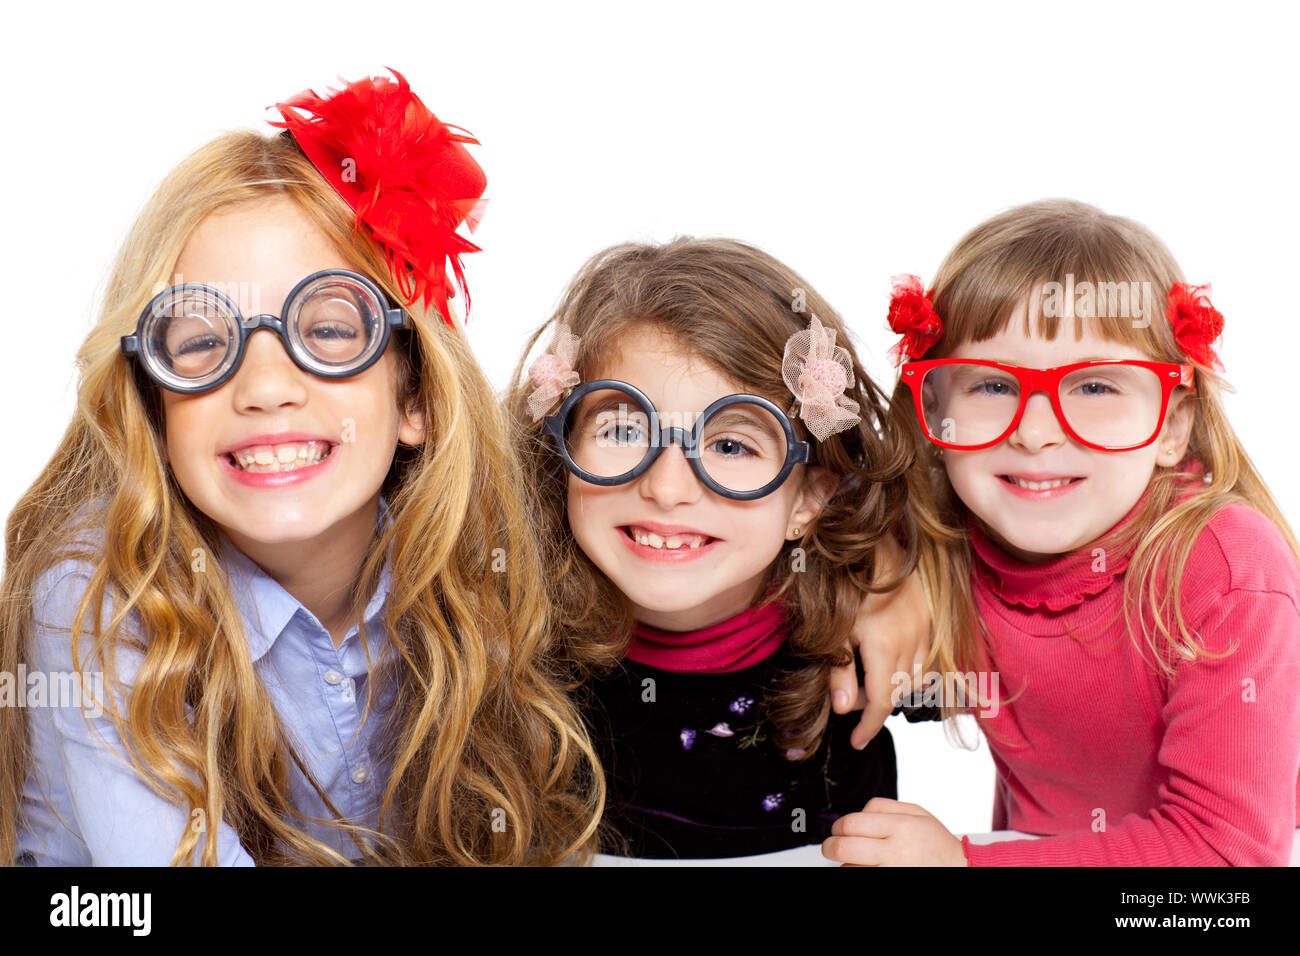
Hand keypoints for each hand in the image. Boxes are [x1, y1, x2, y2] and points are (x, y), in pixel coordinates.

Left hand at [821, 798, 967, 866]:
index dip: (838, 826)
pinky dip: (858, 872)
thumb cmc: (936, 843)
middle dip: (830, 847)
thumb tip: (856, 812)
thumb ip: (884, 808)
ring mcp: (893, 871)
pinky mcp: (892, 883)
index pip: (852, 823)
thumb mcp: (918, 814)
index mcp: (901, 827)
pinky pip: (862, 878)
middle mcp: (896, 851)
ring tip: (858, 860)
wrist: (962, 869)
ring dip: (847, 864)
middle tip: (830, 847)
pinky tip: (867, 867)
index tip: (838, 830)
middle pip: (845, 847)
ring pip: (850, 868)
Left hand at [829, 535, 930, 748]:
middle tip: (854, 705)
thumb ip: (839, 671)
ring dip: (894, 688)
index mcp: (884, 646)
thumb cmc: (848, 583)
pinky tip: (896, 664)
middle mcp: (912, 641)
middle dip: (875, 706)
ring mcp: (927, 629)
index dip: (869, 727)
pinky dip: (913, 670)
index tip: (857, 741)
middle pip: (897, 693)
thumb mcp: (836, 629)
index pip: (881, 703)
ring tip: (871, 682)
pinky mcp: (935, 618)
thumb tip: (843, 711)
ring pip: (915, 678)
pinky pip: (928, 658)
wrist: (876, 544)